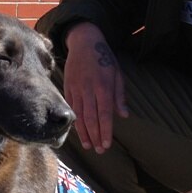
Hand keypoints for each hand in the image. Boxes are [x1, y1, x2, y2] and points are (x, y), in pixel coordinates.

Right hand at [63, 22, 128, 152]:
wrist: (84, 42)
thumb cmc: (104, 58)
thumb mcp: (117, 74)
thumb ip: (119, 95)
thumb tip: (123, 115)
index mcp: (103, 86)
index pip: (105, 113)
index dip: (105, 130)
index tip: (107, 144)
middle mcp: (89, 89)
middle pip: (91, 117)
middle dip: (95, 135)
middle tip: (99, 150)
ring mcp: (76, 88)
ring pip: (79, 115)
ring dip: (83, 132)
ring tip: (88, 145)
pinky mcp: (68, 87)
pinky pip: (70, 107)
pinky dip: (73, 120)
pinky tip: (77, 131)